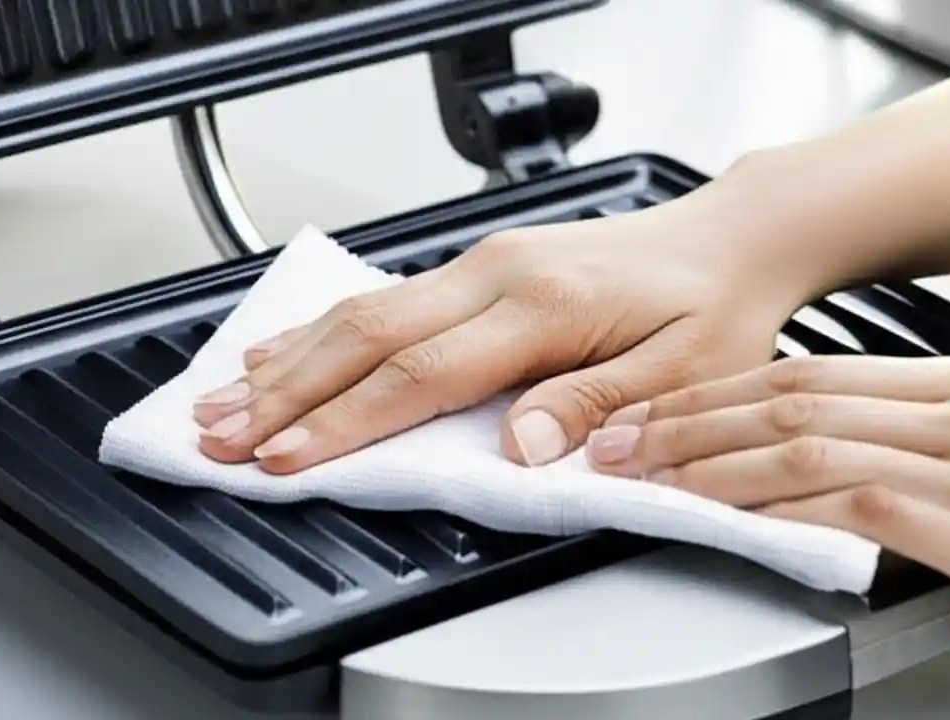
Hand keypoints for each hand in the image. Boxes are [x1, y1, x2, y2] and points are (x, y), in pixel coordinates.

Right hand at [190, 173, 816, 473]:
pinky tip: (286, 349)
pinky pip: (385, 296)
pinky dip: (324, 329)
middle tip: (219, 436)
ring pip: (363, 311)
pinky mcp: (481, 265)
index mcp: (540, 305)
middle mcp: (497, 275)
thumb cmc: (711, 309)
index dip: (345, 421)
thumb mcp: (680, 374)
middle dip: (286, 393)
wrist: (730, 240)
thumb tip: (516, 444)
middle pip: (367, 337)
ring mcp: (482, 264)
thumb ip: (592, 405)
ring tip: (224, 399)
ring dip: (290, 359)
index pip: (419, 374)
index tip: (284, 456)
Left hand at [586, 354, 949, 659]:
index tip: (664, 408)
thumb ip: (926, 438)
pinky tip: (739, 519)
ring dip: (718, 464)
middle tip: (628, 438)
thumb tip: (837, 455)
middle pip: (795, 399)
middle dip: (695, 418)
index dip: (723, 391)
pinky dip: (786, 511)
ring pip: (812, 447)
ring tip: (656, 478)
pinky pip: (859, 507)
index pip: (813, 372)